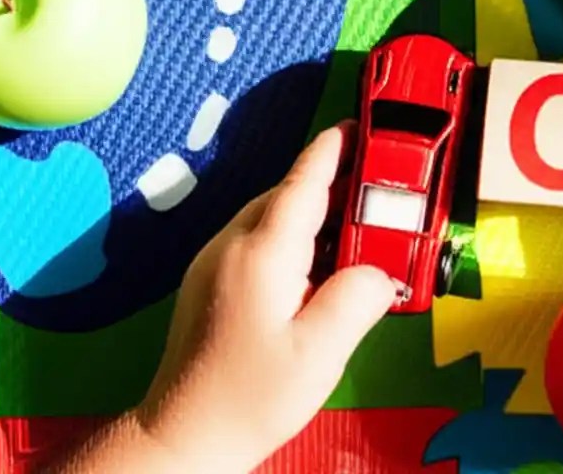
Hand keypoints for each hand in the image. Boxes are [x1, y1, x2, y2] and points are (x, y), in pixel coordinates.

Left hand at [130, 123, 394, 471]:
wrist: (183, 436)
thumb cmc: (250, 398)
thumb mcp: (321, 352)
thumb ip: (359, 298)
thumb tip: (379, 270)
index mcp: (261, 253)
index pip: (304, 183)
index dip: (333, 151)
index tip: (358, 127)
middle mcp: (231, 246)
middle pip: (288, 197)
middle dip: (334, 186)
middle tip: (380, 192)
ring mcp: (213, 263)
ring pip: (271, 218)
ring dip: (314, 215)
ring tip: (356, 232)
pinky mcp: (209, 283)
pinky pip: (258, 241)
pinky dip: (293, 239)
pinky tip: (317, 267)